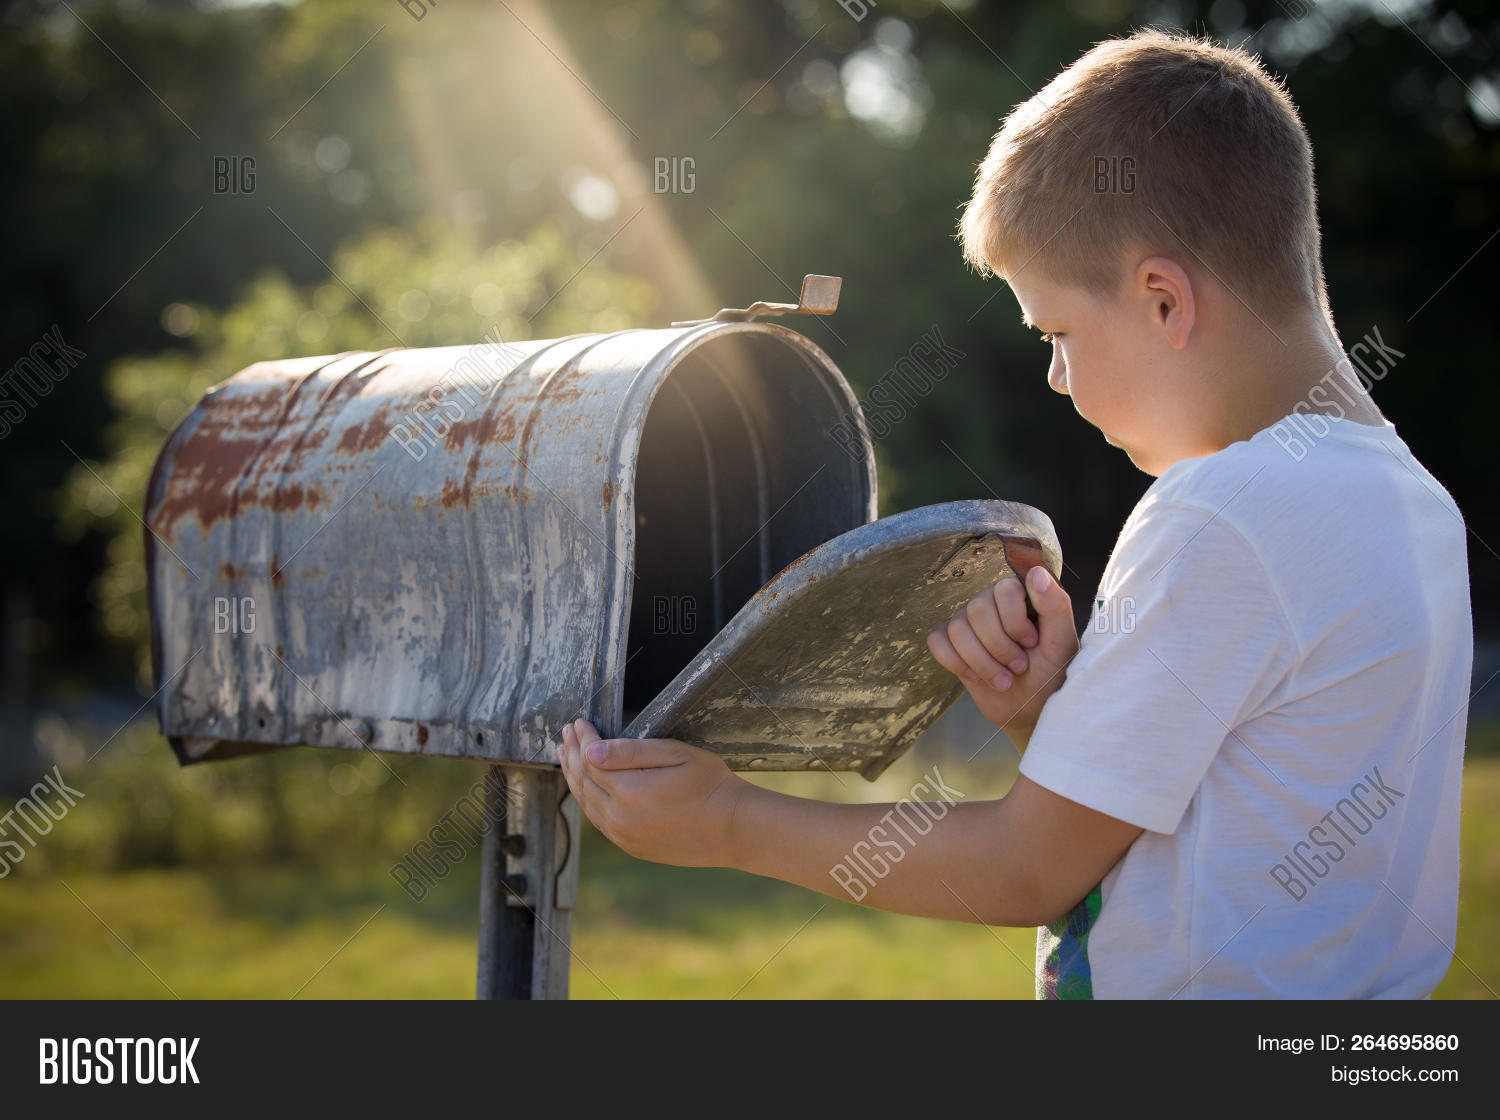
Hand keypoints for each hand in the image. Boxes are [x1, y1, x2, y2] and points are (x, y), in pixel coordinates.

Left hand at [557, 718, 749, 867]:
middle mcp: (620, 818)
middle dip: (572, 753)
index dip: (583, 738)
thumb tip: (591, 751)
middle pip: (583, 780)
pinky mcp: (631, 846)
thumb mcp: (676, 755)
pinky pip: (598, 820)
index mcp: (630, 792)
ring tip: (567, 756)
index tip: (579, 721)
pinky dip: (587, 799)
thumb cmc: (710, 784)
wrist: (733, 827)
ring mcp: (624, 836)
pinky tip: (586, 787)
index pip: (591, 759)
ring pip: (586, 802)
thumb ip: (631, 752)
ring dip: (574, 776)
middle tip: (565, 734)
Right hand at [926, 565, 1078, 740]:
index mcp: (1018, 596)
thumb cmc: (1050, 673)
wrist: (1029, 708)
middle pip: (977, 609)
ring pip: (957, 628)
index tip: (1031, 643)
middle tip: (1019, 667)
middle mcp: (989, 602)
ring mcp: (966, 621)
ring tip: (1003, 681)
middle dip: (999, 647)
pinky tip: (975, 677)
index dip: (1014, 621)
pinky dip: (955, 662)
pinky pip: (937, 641)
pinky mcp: (949, 642)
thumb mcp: (1062, 642)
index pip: (1003, 590)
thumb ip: (1055, 605)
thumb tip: (1036, 573)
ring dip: (982, 662)